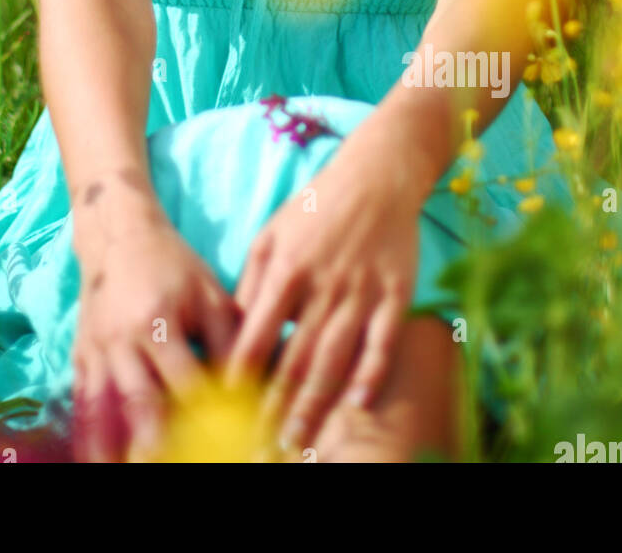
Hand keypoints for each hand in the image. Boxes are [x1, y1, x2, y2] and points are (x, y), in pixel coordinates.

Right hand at [72, 208, 239, 461]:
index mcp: (158, 321)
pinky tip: (100, 458)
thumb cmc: (173, 265)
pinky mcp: (80, 355)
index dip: (206, 420)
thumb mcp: (210, 294)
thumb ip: (230, 340)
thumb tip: (252, 389)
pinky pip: (82, 401)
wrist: (117, 236)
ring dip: (113, 448)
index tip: (228, 446)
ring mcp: (96, 349)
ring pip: (103, 409)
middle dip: (155, 445)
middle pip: (139, 403)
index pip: (185, 383)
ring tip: (124, 472)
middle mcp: (122, 340)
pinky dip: (89, 433)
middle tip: (173, 465)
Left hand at [223, 138, 423, 455]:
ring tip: (299, 441)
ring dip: (316, 406)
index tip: (226, 409)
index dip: (241, 375)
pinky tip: (356, 405)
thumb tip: (235, 327)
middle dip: (277, 408)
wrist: (377, 177)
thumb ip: (252, 280)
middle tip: (262, 445)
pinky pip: (381, 344)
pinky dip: (369, 376)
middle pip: (295, 359)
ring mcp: (361, 293)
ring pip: (335, 360)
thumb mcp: (271, 233)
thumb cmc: (316, 206)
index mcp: (286, 269)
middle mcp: (322, 285)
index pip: (257, 334)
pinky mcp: (395, 295)